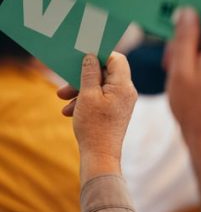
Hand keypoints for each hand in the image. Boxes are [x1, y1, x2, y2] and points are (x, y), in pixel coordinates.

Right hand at [56, 53, 137, 181]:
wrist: (100, 156)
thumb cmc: (94, 126)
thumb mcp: (87, 96)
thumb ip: (90, 73)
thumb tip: (91, 56)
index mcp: (124, 85)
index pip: (117, 59)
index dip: (99, 55)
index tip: (81, 58)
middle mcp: (126, 92)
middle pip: (105, 73)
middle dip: (82, 77)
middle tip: (63, 86)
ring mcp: (121, 102)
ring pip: (99, 87)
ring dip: (79, 90)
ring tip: (61, 99)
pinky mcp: (114, 111)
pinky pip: (99, 99)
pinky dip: (84, 102)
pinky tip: (68, 112)